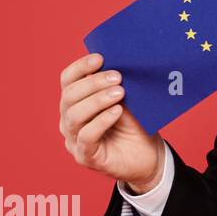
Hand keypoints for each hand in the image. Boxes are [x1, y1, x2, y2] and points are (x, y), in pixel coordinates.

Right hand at [59, 52, 163, 192]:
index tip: (100, 58)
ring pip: (75, 116)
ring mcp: (74, 140)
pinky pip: (87, 137)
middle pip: (69, 97)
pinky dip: (101, 121)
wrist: (149, 156)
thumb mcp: (127, 101)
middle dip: (93, 83)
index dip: (80, 67)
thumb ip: (116, 85)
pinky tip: (117, 112)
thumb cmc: (135, 125)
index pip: (67, 80)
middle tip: (117, 77)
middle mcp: (68, 121)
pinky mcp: (85, 157)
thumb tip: (118, 63)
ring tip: (120, 92)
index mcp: (75, 102)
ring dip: (97, 101)